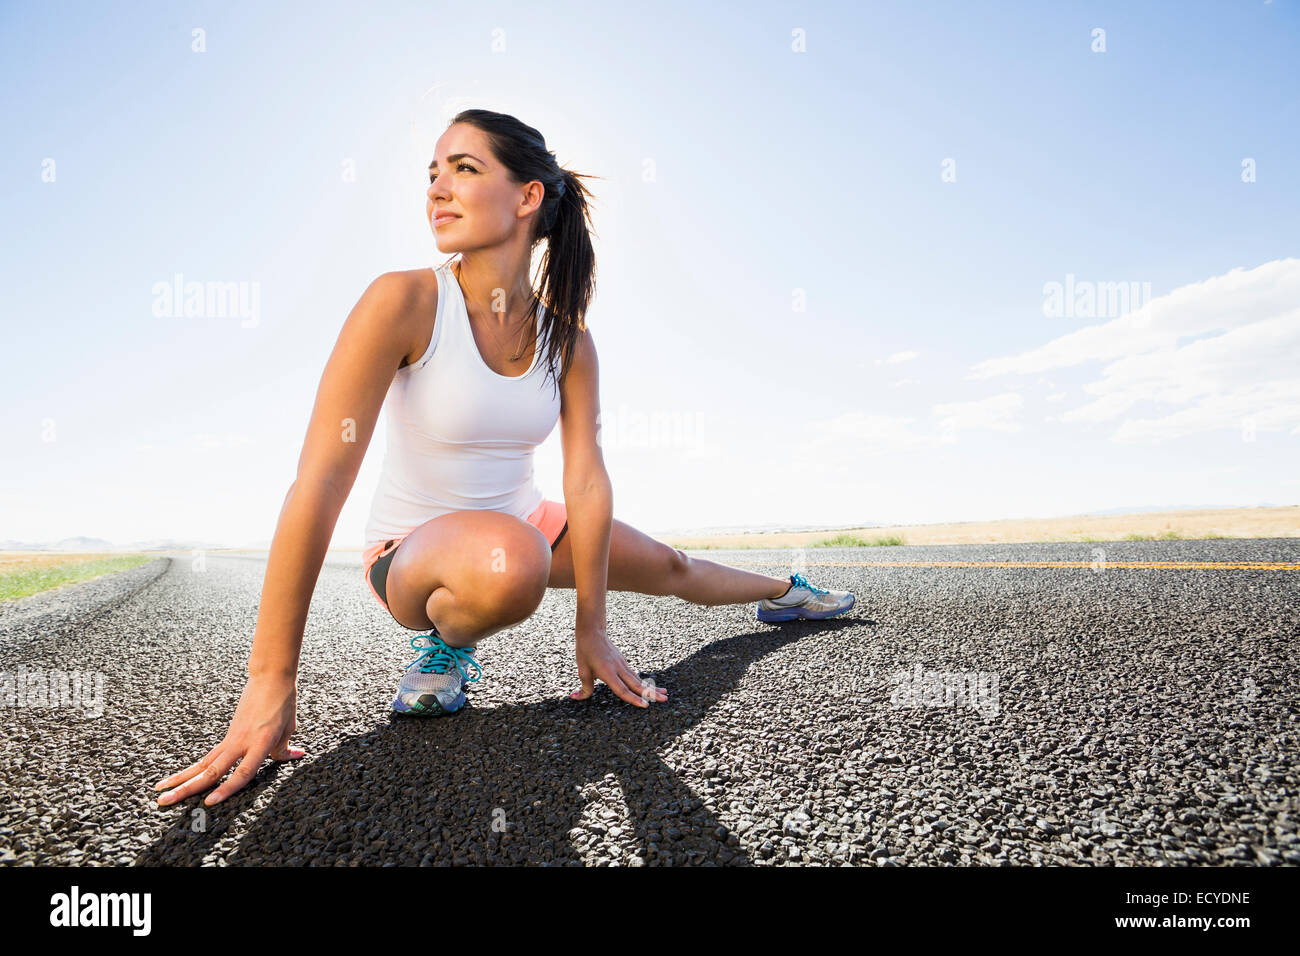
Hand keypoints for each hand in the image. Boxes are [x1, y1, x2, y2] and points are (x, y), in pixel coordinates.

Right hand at [153, 671, 303, 806]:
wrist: (269, 677)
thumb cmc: (283, 702)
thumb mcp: (289, 728)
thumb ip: (284, 748)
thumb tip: (291, 756)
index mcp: (261, 741)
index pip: (243, 771)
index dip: (227, 788)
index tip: (209, 802)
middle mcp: (242, 742)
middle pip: (212, 770)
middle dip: (188, 788)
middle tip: (164, 803)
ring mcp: (232, 738)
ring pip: (203, 764)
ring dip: (181, 780)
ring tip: (160, 795)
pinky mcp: (228, 735)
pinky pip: (209, 756)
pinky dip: (194, 769)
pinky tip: (180, 778)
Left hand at [570, 625, 668, 707]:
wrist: (593, 632)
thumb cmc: (586, 651)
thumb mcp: (582, 671)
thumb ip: (584, 687)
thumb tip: (577, 697)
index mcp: (608, 672)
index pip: (622, 689)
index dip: (634, 699)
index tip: (645, 705)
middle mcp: (618, 668)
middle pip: (637, 684)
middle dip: (652, 693)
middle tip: (665, 700)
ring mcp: (623, 664)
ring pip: (638, 679)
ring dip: (651, 687)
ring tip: (665, 694)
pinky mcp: (623, 662)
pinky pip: (634, 675)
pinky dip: (643, 682)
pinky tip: (650, 688)